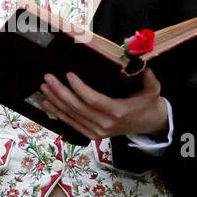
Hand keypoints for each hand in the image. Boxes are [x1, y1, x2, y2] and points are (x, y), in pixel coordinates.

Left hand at [39, 67, 167, 141]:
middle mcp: (105, 124)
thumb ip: (148, 76)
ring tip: (43, 88)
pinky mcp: (92, 135)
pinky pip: (71, 124)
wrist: (150, 124)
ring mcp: (97, 132)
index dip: (79, 88)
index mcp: (118, 112)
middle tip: (48, 78)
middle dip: (60, 92)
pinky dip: (57, 114)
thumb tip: (141, 61)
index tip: (68, 74)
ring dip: (55, 102)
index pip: (93, 100)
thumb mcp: (153, 89)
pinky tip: (47, 103)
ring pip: (71, 116)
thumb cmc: (149, 103)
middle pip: (77, 108)